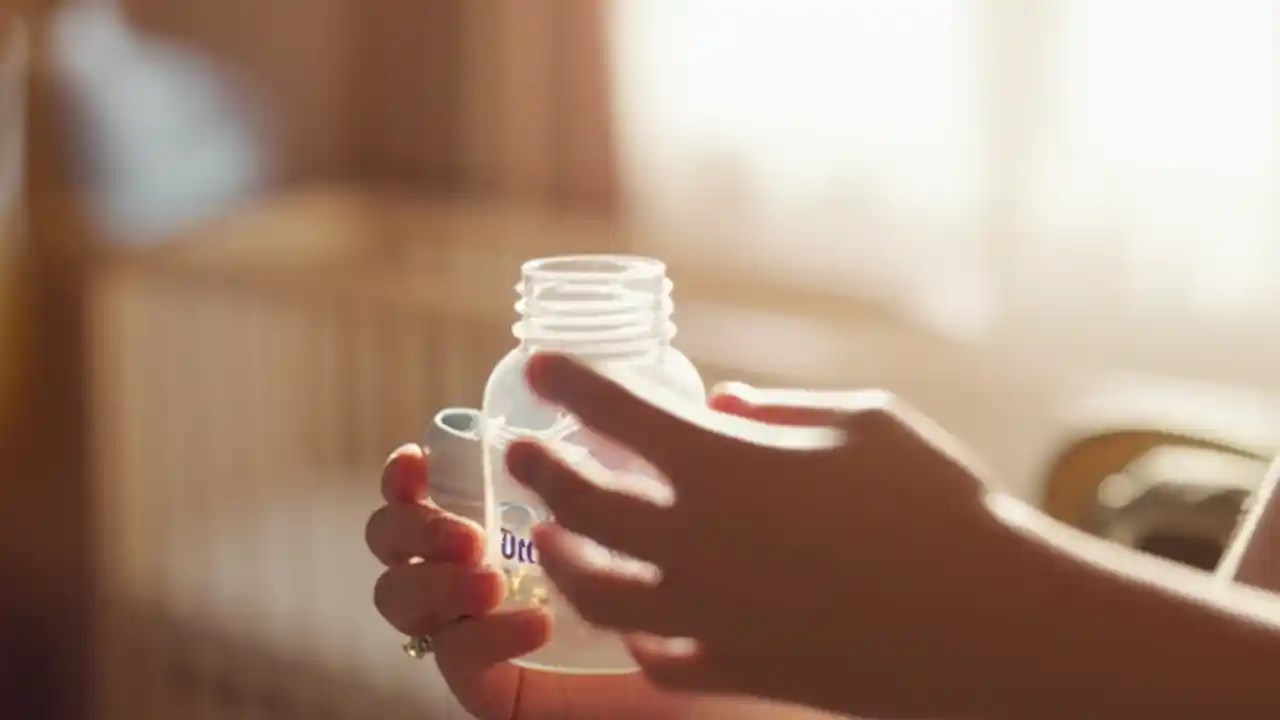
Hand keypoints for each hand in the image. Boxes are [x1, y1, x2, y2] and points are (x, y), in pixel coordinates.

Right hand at [365, 445, 696, 719]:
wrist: (724, 687)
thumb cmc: (712, 597)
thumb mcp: (700, 510)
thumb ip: (705, 454)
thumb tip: (726, 391)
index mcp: (510, 523)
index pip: (428, 493)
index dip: (405, 476)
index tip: (418, 458)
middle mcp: (483, 576)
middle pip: (392, 543)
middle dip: (407, 526)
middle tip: (464, 532)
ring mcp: (482, 636)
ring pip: (401, 601)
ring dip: (432, 582)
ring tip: (486, 577)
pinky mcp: (495, 695)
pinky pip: (456, 666)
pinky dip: (481, 638)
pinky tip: (536, 623)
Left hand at [506, 354, 1023, 718]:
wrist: (986, 624)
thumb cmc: (935, 506)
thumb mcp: (865, 423)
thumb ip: (779, 410)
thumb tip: (723, 404)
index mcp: (725, 466)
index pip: (618, 412)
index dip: (571, 383)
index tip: (541, 366)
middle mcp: (697, 542)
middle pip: (582, 503)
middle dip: (540, 469)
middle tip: (521, 451)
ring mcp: (709, 615)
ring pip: (598, 589)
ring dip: (564, 553)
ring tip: (551, 533)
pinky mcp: (736, 671)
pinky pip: (657, 657)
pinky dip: (635, 633)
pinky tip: (635, 616)